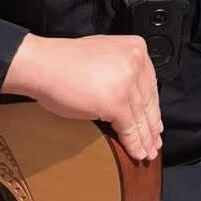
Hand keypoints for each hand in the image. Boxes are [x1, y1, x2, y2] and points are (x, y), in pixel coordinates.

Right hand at [1, 33, 161, 160]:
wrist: (43, 65)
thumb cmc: (64, 61)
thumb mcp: (104, 56)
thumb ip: (121, 70)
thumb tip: (132, 95)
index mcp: (136, 48)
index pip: (150, 85)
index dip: (153, 108)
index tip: (157, 123)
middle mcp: (136, 62)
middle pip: (148, 102)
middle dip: (151, 127)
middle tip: (154, 142)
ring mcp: (127, 83)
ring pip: (140, 117)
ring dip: (144, 139)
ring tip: (147, 152)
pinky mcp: (117, 103)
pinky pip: (129, 128)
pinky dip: (133, 143)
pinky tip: (137, 152)